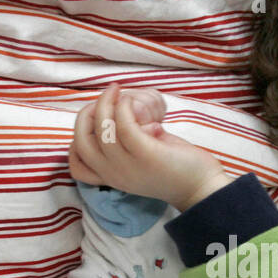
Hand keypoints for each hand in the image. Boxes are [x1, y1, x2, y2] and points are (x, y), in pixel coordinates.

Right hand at [69, 83, 232, 210]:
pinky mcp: (146, 155)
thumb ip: (123, 145)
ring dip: (106, 103)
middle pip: (82, 141)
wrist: (201, 187)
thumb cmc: (172, 168)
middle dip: (86, 113)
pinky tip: (131, 99)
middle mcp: (114, 175)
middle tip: (105, 98)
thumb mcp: (139, 160)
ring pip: (102, 129)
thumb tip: (116, 111)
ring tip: (118, 90)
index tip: (91, 121)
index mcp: (111, 178)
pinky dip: (124, 107)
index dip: (76, 139)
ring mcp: (128, 166)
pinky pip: (124, 125)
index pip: (76, 165)